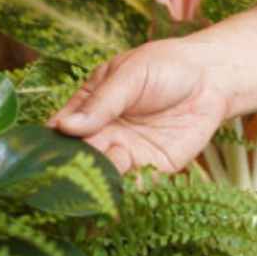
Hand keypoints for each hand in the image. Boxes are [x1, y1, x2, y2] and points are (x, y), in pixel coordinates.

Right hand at [46, 39, 229, 173]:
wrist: (213, 76)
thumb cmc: (167, 66)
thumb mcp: (131, 74)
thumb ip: (103, 101)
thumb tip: (64, 127)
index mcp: (87, 109)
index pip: (60, 132)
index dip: (51, 145)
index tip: (44, 155)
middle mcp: (102, 136)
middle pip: (79, 159)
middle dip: (75, 167)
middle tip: (74, 168)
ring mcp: (127, 154)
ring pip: (105, 176)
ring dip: (102, 179)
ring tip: (107, 168)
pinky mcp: (154, 167)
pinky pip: (136, 184)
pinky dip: (130, 189)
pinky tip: (130, 183)